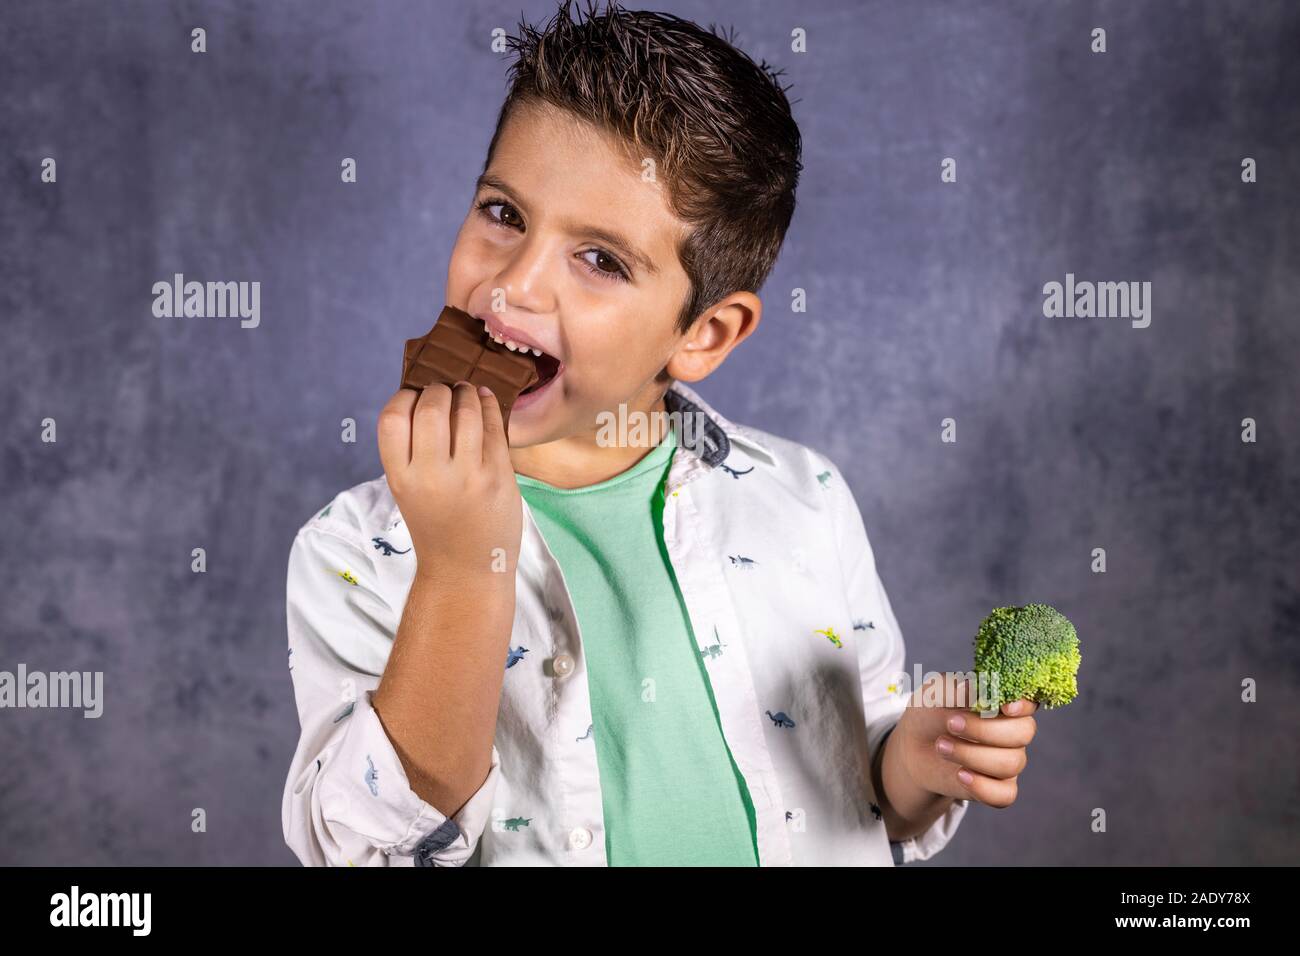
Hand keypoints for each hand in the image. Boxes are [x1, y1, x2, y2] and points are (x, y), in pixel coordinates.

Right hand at [377, 382, 522, 582]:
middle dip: (438, 390)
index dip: (403, 398)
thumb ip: (413, 451)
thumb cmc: (437, 525)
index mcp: (401, 477)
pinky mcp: (497, 476)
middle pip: (430, 408)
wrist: (465, 570)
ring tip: (468, 392)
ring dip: (467, 393)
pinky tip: (486, 401)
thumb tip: (427, 397)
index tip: (414, 395)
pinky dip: (489, 406)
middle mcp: (430, 475)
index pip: (391, 419)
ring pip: (465, 412)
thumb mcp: (410, 491)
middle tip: (445, 391)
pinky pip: (494, 428)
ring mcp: (467, 475)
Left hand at [893, 673, 1037, 808]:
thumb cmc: (930, 713)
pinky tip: (961, 775)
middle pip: (1023, 733)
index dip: (1022, 705)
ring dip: (972, 755)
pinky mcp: (997, 787)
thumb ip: (955, 690)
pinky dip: (984, 787)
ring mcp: (1007, 760)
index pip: (1028, 702)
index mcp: (1002, 702)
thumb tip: (973, 687)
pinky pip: (1005, 794)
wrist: (912, 746)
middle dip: (985, 730)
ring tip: (941, 746)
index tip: (1004, 707)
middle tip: (951, 724)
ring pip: (1010, 763)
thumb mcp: (935, 695)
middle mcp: (1012, 731)